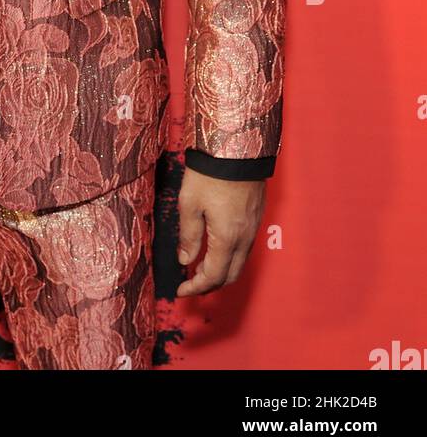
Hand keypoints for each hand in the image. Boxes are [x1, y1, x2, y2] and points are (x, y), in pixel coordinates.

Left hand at [176, 168, 266, 297]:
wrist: (238, 147)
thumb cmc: (210, 174)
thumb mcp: (190, 203)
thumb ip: (189, 235)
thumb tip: (185, 259)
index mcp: (227, 239)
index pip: (213, 276)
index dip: (196, 287)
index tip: (181, 290)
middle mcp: (245, 238)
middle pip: (231, 275)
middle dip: (210, 284)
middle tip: (191, 283)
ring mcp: (253, 227)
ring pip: (240, 262)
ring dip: (221, 270)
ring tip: (200, 267)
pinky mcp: (256, 215)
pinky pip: (245, 247)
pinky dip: (230, 256)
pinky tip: (216, 247)